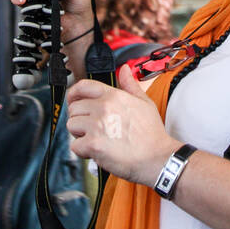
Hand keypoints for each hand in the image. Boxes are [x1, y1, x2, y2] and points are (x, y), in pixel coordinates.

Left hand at [66, 64, 179, 186]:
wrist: (158, 158)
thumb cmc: (152, 134)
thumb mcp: (145, 103)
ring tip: (96, 139)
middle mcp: (103, 108)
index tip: (73, 101)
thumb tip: (125, 70)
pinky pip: (75, 146)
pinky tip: (96, 151)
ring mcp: (97, 125)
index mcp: (114, 96)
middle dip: (80, 119)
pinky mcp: (93, 144)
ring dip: (80, 135)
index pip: (83, 86)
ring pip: (72, 126)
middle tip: (92, 128)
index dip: (74, 93)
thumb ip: (131, 85)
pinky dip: (83, 152)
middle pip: (74, 108)